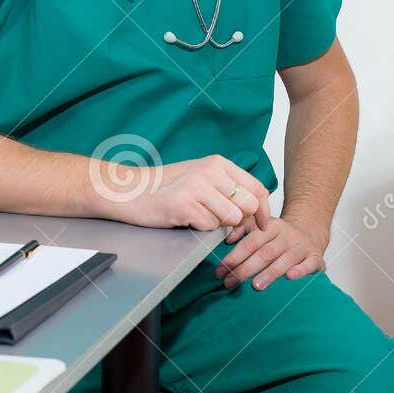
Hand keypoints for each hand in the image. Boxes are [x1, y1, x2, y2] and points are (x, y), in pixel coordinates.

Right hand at [102, 154, 270, 231]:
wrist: (129, 190)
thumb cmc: (166, 187)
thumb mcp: (201, 177)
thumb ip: (226, 187)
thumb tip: (255, 210)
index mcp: (218, 163)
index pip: (256, 188)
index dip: (263, 211)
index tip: (262, 225)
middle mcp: (211, 172)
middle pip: (247, 205)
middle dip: (241, 222)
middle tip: (225, 225)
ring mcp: (197, 187)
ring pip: (230, 218)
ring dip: (217, 225)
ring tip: (198, 217)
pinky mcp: (184, 204)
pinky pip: (209, 226)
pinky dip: (200, 229)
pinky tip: (185, 218)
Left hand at [215, 215, 325, 289]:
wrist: (310, 232)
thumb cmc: (280, 236)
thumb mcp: (262, 226)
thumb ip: (243, 228)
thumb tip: (228, 239)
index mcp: (271, 227)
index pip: (251, 242)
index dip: (234, 256)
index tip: (221, 271)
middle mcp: (287, 236)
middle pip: (265, 253)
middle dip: (246, 269)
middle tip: (230, 282)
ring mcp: (302, 247)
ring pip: (285, 260)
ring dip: (270, 273)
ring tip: (256, 286)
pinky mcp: (316, 258)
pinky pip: (309, 264)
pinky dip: (301, 270)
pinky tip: (290, 277)